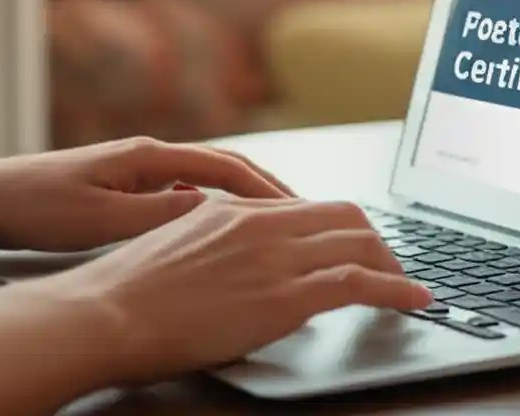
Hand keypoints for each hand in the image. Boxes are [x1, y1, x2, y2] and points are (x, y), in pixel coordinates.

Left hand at [0, 137, 295, 251]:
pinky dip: (211, 209)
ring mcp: (134, 170)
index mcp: (146, 156)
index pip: (225, 167)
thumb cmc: (34, 208)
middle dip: (266, 189)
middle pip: (223, 167)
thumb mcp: (101, 219)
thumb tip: (217, 211)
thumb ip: (159, 214)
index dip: (267, 189)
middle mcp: (146, 156)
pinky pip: (181, 195)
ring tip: (273, 224)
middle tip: (304, 215)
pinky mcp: (121, 188)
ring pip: (204, 181)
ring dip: (241, 199)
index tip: (301, 209)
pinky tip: (218, 231)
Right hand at [37, 198, 431, 385]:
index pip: (308, 206)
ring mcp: (275, 257)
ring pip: (360, 244)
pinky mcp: (285, 296)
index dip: (342, 228)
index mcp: (234, 210)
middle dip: (377, 241)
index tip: (355, 247)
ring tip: (409, 287)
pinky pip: (359, 283)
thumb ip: (215, 247)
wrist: (105, 313)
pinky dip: (398, 289)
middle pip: (345, 216)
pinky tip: (414, 300)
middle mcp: (262, 223)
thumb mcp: (175, 249)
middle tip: (390, 267)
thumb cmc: (125, 294)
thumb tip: (238, 265)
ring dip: (394, 266)